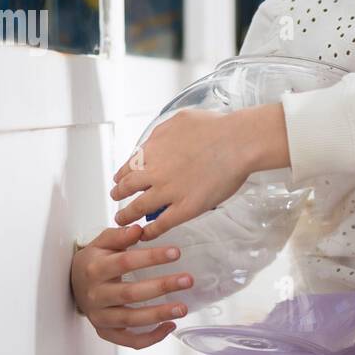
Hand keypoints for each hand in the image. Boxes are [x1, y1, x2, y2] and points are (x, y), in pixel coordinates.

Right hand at [69, 224, 193, 347]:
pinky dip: (150, 337)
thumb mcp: (101, 243)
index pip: (125, 262)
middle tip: (187, 280)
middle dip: (161, 287)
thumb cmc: (92, 262)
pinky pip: (128, 340)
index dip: (151, 257)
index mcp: (95, 269)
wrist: (72, 284)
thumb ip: (119, 235)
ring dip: (159, 314)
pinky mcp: (106, 331)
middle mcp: (96, 295)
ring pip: (131, 319)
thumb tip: (138, 230)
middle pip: (130, 293)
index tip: (175, 253)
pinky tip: (169, 326)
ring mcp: (100, 316)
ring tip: (183, 308)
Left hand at [110, 108, 252, 240]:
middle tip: (117, 199)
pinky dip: (150, 232)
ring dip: (127, 216)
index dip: (122, 176)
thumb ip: (161, 134)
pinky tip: (146, 235)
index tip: (120, 181)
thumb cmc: (216, 128)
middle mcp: (155, 172)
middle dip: (119, 195)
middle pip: (127, 188)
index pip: (128, 166)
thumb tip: (153, 142)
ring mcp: (169, 191)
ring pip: (138, 208)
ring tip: (122, 221)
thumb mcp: (179, 120)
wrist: (238, 142)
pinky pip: (161, 224)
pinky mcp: (186, 208)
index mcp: (153, 150)